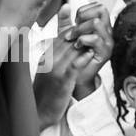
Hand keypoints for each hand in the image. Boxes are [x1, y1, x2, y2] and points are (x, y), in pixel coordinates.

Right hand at [33, 5, 94, 128]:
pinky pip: (74, 66)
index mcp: (45, 57)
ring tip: (98, 35)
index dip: (75, 28)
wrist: (38, 113)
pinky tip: (92, 53)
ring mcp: (55, 70)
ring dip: (85, 41)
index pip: (61, 36)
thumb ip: (54, 56)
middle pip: (68, 40)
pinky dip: (83, 58)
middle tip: (96, 25)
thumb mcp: (46, 71)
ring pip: (72, 50)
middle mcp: (49, 60)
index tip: (86, 23)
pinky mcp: (62, 81)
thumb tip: (64, 45)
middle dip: (82, 32)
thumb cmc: (44, 92)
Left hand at [69, 2, 111, 93]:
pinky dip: (83, 39)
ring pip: (96, 23)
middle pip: (102, 10)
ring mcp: (108, 41)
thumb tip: (65, 5)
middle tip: (74, 28)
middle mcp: (107, 31)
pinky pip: (96, 39)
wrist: (75, 75)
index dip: (84, 10)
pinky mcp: (105, 52)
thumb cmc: (73, 55)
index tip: (75, 21)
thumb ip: (65, 20)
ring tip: (72, 38)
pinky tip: (76, 45)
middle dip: (83, 16)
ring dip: (80, 29)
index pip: (99, 6)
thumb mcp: (67, 34)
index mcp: (101, 25)